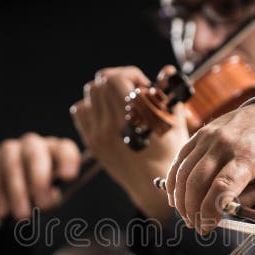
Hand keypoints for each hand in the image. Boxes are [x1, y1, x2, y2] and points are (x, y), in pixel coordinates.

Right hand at [0, 133, 80, 222]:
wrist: (10, 201)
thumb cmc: (38, 196)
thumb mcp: (50, 198)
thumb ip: (51, 196)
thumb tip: (49, 199)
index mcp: (55, 151)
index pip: (64, 148)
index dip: (67, 159)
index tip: (68, 176)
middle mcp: (33, 145)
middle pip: (35, 154)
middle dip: (39, 179)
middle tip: (42, 204)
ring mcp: (10, 150)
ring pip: (11, 164)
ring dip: (17, 191)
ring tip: (21, 215)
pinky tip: (0, 212)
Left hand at [71, 66, 187, 220]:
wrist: (152, 184)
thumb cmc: (169, 153)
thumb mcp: (175, 122)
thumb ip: (169, 93)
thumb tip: (166, 70)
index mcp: (133, 119)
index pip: (115, 78)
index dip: (131, 75)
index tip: (143, 87)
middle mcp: (112, 125)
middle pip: (101, 82)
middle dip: (119, 80)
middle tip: (132, 92)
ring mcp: (99, 134)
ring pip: (90, 93)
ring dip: (105, 91)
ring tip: (120, 102)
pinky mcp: (92, 142)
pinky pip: (80, 110)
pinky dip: (91, 106)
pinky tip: (107, 114)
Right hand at [165, 100, 254, 233]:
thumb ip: (246, 199)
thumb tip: (222, 215)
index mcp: (248, 156)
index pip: (221, 187)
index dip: (210, 211)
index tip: (207, 227)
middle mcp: (225, 143)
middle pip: (197, 182)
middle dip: (193, 210)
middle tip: (197, 225)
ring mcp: (209, 136)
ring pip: (184, 173)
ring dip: (181, 199)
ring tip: (187, 215)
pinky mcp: (200, 133)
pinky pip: (180, 159)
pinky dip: (174, 181)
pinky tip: (176, 196)